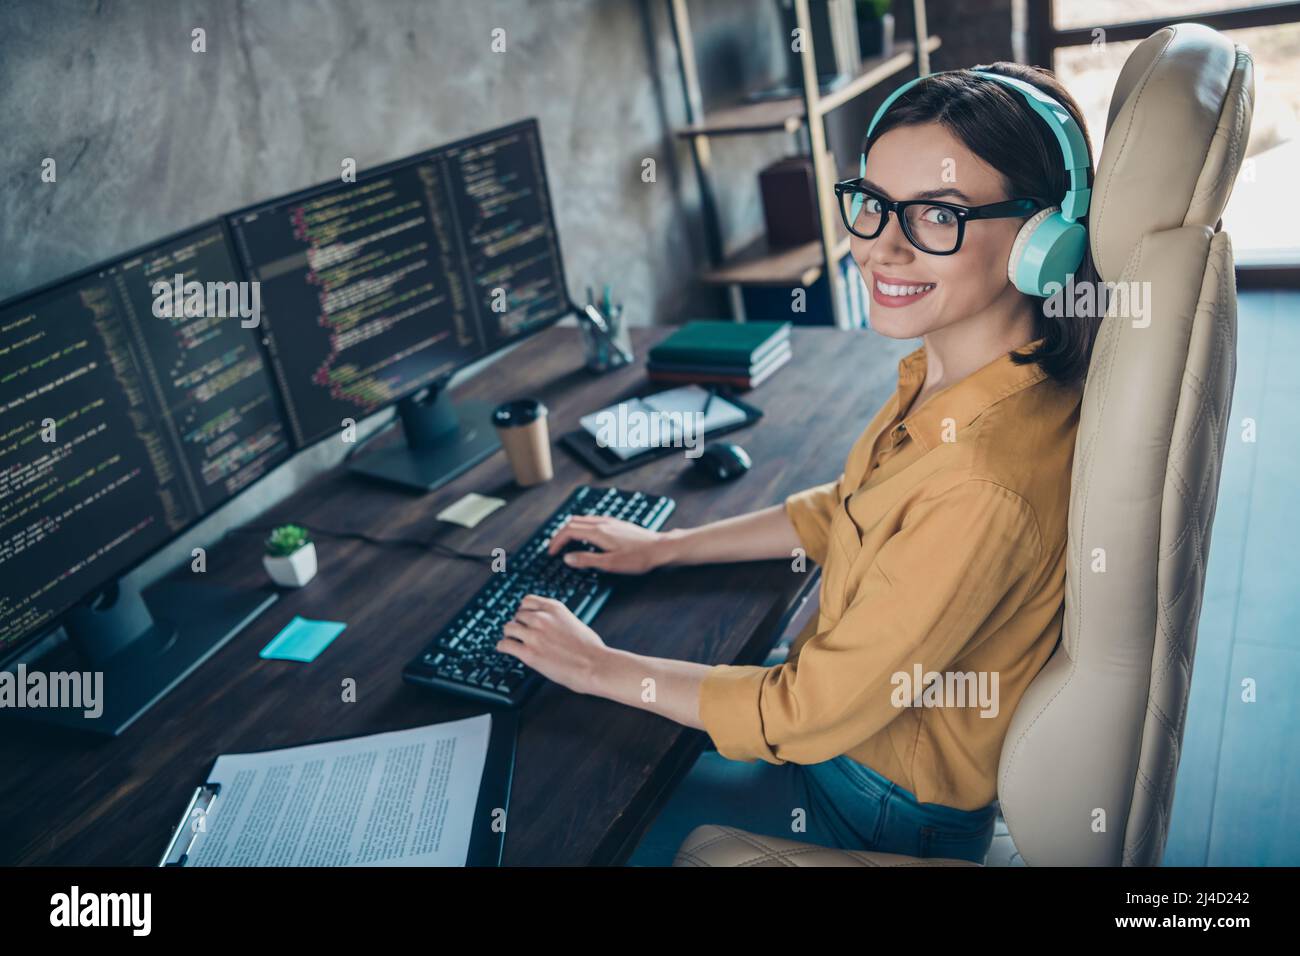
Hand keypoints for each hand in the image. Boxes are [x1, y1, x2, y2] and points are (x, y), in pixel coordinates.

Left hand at [498, 595, 610, 694]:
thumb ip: (557, 619)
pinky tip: (504, 649)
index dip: (524, 610)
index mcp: (554, 608)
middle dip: (519, 624)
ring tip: (512, 641)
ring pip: (508, 628)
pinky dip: (503, 647)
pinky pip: (505, 645)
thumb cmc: (590, 648)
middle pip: (517, 615)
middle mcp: (541, 618)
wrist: (594, 665)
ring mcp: (533, 635)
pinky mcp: (528, 653)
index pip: (527, 601)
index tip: (523, 617)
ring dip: (510, 635)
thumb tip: (548, 624)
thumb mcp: (574, 621)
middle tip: (520, 633)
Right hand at [545, 515, 672, 573]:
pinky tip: (586, 535)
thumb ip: (587, 560)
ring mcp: (610, 521)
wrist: (660, 548)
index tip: (551, 552)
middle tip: (554, 547)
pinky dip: (582, 526)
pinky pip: (592, 520)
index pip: (569, 531)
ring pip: (582, 519)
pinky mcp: (617, 523)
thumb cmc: (638, 558)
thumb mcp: (610, 564)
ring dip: (570, 529)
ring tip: (566, 541)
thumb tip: (567, 558)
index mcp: (598, 532)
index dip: (557, 541)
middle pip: (573, 522)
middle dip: (560, 534)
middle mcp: (603, 523)